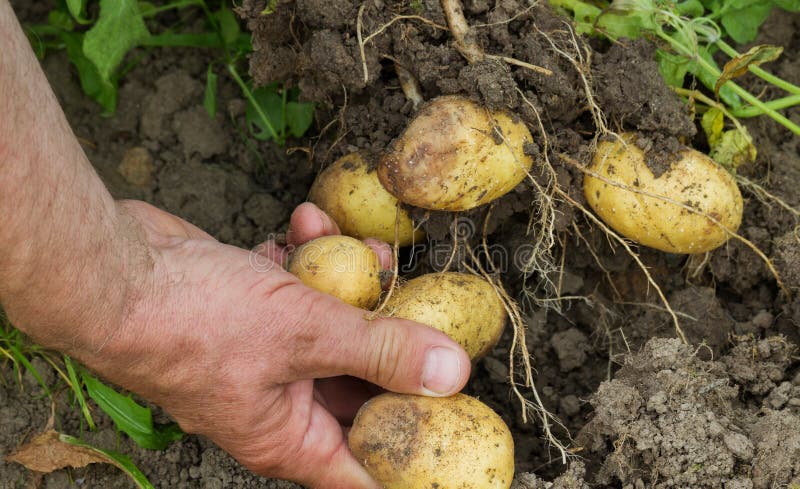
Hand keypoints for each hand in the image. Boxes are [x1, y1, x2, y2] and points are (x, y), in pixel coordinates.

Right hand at [83, 200, 469, 487]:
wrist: (113, 272)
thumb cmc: (191, 323)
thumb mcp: (305, 335)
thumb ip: (381, 351)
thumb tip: (450, 372)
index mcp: (288, 437)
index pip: (366, 465)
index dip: (410, 449)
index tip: (452, 422)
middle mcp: (278, 402)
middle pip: (360, 382)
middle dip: (392, 336)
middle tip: (423, 302)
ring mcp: (263, 353)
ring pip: (331, 325)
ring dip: (350, 283)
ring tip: (367, 246)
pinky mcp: (250, 310)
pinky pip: (296, 289)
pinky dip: (307, 260)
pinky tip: (308, 225)